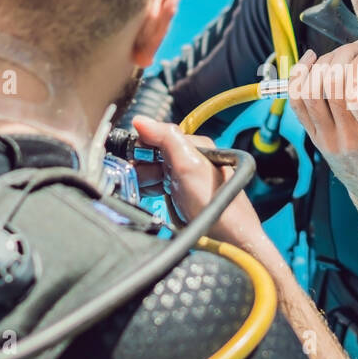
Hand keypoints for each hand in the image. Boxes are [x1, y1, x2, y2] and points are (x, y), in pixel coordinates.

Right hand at [131, 115, 265, 248]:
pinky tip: (142, 194)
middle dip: (139, 164)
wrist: (229, 237)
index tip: (129, 157)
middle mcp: (191, 159)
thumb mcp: (188, 164)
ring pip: (155, 170)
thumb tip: (141, 121)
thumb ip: (166, 138)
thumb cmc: (215, 202)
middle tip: (130, 176)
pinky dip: (148, 188)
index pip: (159, 135)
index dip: (141, 145)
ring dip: (142, 178)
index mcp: (196, 146)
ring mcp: (186, 177)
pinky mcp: (182, 195)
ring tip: (134, 187)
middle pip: (155, 154)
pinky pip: (159, 186)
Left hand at [287, 40, 357, 239]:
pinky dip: (300, 79)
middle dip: (341, 58)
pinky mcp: (317, 139)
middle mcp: (350, 140)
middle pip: (331, 89)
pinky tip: (311, 62)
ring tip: (339, 53)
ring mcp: (330, 141)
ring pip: (311, 94)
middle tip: (357, 49)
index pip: (357, 97)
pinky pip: (299, 105)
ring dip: (322, 65)